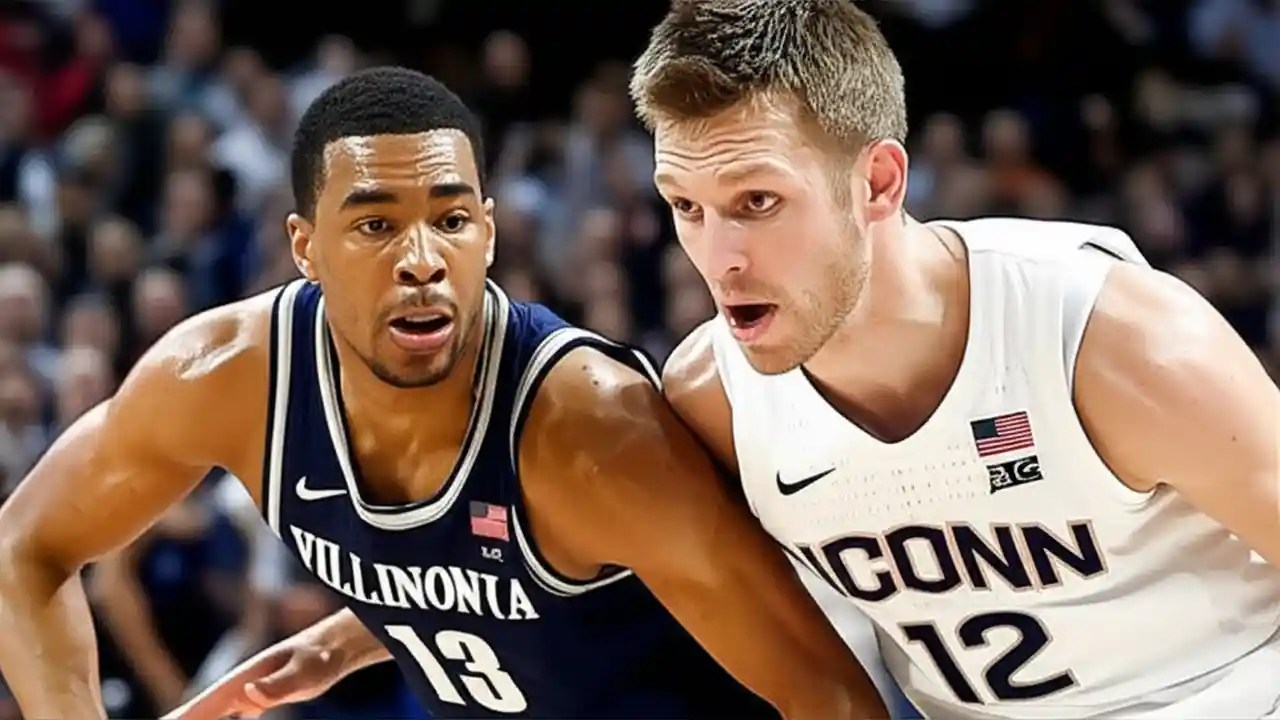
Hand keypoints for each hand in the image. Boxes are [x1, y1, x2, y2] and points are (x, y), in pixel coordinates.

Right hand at [162, 638, 344, 719]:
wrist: (336, 645)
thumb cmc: (322, 657)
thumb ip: (277, 685)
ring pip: (211, 713)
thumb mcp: (305, 672)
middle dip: (180, 719)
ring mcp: (247, 692)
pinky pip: (227, 714)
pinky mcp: (258, 698)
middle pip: (200, 710)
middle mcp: (239, 686)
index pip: (203, 705)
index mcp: (243, 681)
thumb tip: (247, 696)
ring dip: (193, 719)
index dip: (180, 718)